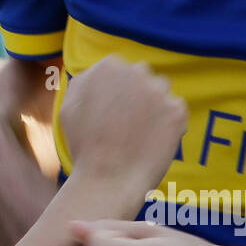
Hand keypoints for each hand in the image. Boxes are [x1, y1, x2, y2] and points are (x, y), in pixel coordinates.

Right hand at [60, 56, 186, 193]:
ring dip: (155, 105)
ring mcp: (158, 90)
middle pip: (143, 76)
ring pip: (161, 90)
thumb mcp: (69, 107)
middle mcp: (135, 71)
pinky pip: (176, 111)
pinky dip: (169, 124)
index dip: (118, 92)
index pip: (121, 70)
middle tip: (127, 123)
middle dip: (137, 94)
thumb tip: (96, 74)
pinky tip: (153, 141)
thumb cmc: (85, 147)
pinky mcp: (176, 111)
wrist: (107, 179)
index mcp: (108, 66)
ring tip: (140, 133)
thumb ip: (85, 83)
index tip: (114, 111)